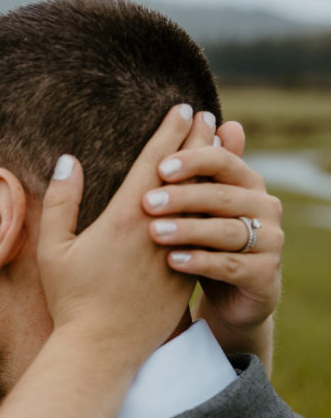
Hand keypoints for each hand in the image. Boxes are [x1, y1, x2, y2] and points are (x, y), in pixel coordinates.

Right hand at [38, 104, 195, 363]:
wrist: (102, 349)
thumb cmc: (72, 300)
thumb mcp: (53, 249)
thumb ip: (61, 201)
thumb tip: (67, 160)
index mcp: (124, 218)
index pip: (155, 164)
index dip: (170, 133)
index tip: (181, 108)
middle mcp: (157, 231)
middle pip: (185, 176)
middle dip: (198, 143)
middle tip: (208, 116)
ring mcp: (176, 254)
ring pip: (201, 202)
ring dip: (211, 173)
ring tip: (221, 150)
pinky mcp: (186, 276)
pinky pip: (203, 232)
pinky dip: (210, 208)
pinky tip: (214, 199)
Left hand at [142, 115, 282, 342]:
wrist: (232, 299)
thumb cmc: (207, 244)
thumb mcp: (200, 207)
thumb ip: (202, 170)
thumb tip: (209, 118)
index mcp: (247, 183)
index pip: (223, 161)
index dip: (193, 160)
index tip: (159, 167)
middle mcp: (265, 207)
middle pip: (223, 195)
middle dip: (183, 197)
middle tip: (146, 203)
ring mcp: (270, 241)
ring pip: (226, 231)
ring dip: (188, 230)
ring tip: (154, 233)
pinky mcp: (265, 275)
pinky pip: (231, 266)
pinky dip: (200, 261)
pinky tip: (172, 261)